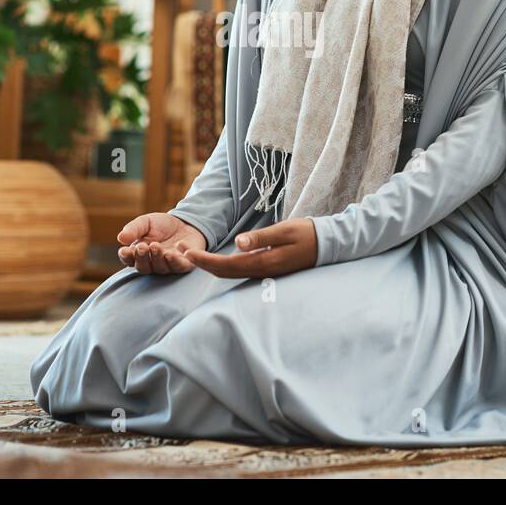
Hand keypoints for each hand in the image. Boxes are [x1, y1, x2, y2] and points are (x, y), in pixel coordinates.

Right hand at [116, 213, 207, 274]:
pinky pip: (179, 267)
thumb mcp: (146, 222)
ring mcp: (167, 266)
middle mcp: (152, 263)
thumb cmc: (161, 225)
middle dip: (142, 257)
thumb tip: (120, 238)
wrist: (185, 222)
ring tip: (156, 246)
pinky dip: (175, 261)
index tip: (124, 250)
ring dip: (157, 258)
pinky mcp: (184, 265)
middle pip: (143, 267)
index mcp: (139, 254)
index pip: (129, 259)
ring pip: (160, 268)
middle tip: (142, 246)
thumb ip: (134, 229)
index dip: (126, 256)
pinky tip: (172, 252)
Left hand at [185, 218, 317, 277]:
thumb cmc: (306, 234)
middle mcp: (261, 272)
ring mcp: (263, 273)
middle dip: (201, 264)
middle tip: (179, 252)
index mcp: (263, 262)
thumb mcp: (284, 231)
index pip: (227, 265)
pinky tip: (213, 261)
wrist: (326, 245)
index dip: (205, 261)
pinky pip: (238, 271)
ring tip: (191, 255)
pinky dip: (222, 266)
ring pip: (230, 274)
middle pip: (224, 273)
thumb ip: (261, 238)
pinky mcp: (265, 269)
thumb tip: (239, 244)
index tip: (186, 253)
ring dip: (209, 266)